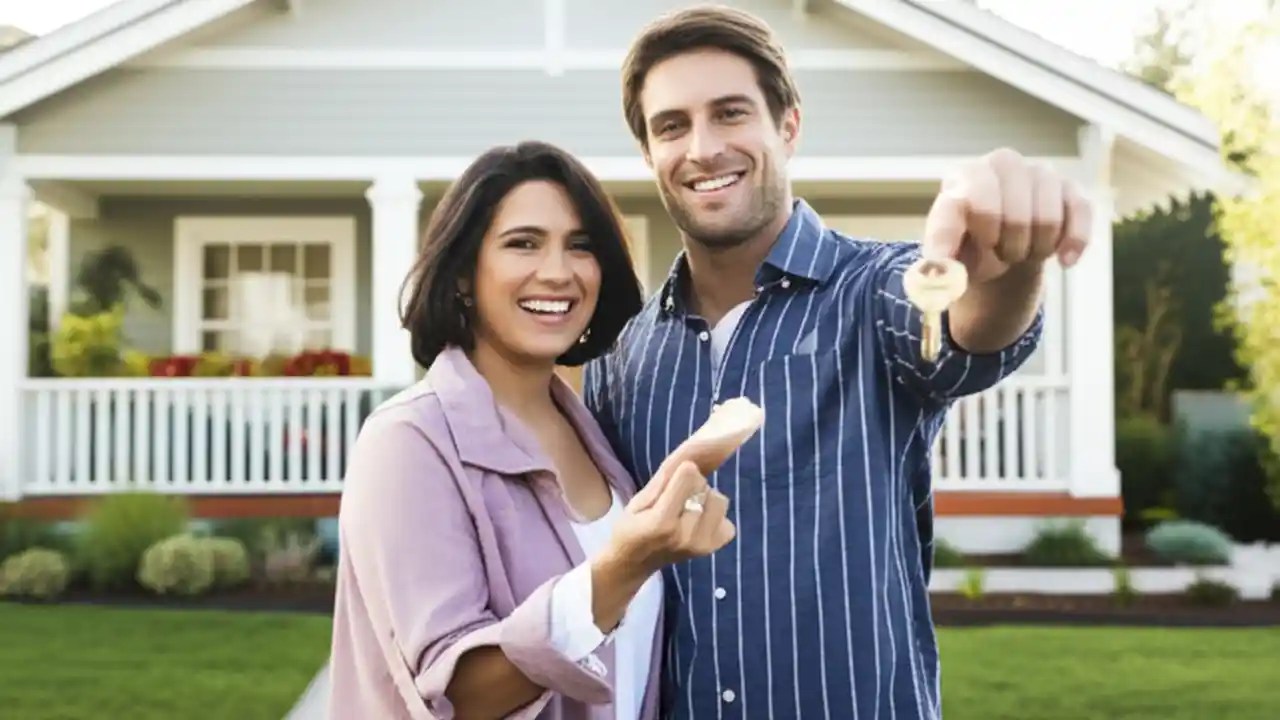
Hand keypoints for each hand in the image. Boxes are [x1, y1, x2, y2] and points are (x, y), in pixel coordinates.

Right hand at [597, 461, 734, 581]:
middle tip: (674, 500)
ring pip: (720, 500)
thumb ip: (666, 476)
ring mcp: (702, 545)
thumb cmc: (631, 526)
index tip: (670, 480)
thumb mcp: (639, 498)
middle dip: (691, 485)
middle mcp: (685, 535)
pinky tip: (698, 523)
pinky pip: (728, 522)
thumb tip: (692, 452)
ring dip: (705, 500)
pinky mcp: (712, 549)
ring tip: (687, 510)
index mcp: (661, 521)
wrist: (631, 563)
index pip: (690, 474)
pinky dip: (715, 519)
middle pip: (705, 485)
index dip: (681, 471)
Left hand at [922, 147, 1092, 284]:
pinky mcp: (1070, 188)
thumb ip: (938, 262)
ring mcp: (1039, 172)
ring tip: (1020, 253)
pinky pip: (1081, 214)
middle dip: (1009, 247)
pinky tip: (1064, 261)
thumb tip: (937, 272)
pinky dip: (1073, 243)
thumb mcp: (945, 254)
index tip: (985, 250)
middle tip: (999, 254)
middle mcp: (1002, 164)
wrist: (998, 244)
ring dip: (1036, 249)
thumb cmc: (968, 244)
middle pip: (1016, 215)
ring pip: (1049, 219)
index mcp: (965, 177)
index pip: (977, 198)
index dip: (984, 231)